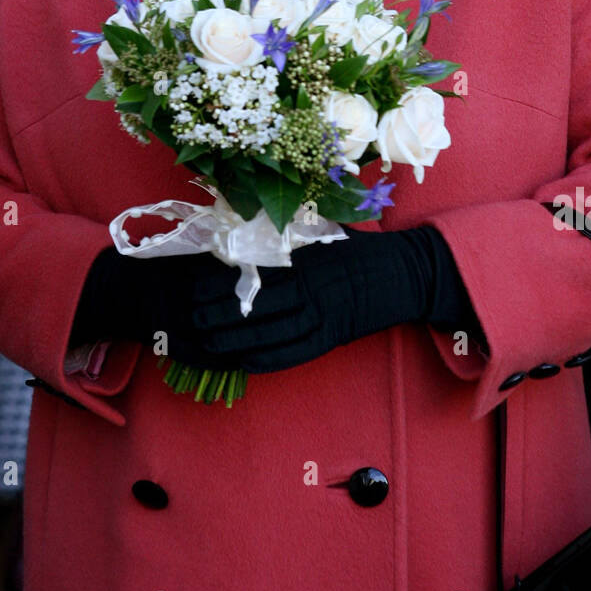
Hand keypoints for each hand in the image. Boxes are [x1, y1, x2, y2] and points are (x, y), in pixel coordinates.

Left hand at [165, 225, 471, 374]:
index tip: (192, 285)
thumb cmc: (356, 247)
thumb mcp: (321, 230)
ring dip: (237, 341)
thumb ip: (285, 232)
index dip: (219, 281)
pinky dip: (269, 360)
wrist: (401, 273)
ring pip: (270, 332)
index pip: (251, 270)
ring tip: (208, 344)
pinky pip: (295, 353)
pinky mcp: (332, 337)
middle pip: (255, 304)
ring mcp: (321, 314)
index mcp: (303, 256)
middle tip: (190, 318)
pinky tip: (245, 364)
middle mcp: (309, 285)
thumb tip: (242, 226)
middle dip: (219, 313)